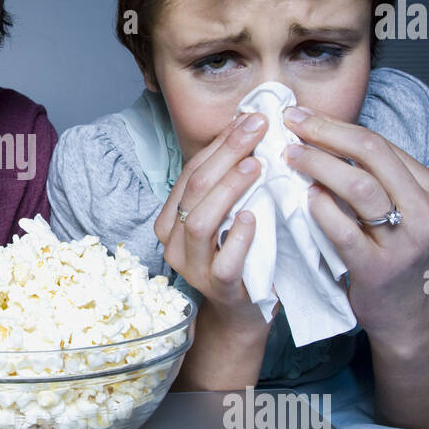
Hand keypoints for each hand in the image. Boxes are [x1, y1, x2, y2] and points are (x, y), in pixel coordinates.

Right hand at [153, 111, 272, 330]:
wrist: (244, 309)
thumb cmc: (238, 253)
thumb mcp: (226, 214)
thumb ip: (229, 181)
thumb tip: (248, 126)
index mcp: (170, 219)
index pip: (191, 173)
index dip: (219, 143)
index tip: (250, 119)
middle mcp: (173, 242)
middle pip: (195, 190)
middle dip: (227, 154)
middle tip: (257, 129)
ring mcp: (192, 267)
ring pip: (200, 222)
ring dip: (229, 190)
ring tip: (256, 166)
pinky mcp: (218, 288)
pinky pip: (224, 262)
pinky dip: (238, 238)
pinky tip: (252, 217)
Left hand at [282, 105, 428, 337]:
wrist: (406, 316)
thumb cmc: (393, 256)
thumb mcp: (400, 212)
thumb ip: (375, 178)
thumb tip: (320, 133)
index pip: (380, 144)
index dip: (336, 125)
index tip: (301, 116)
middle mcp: (426, 212)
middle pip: (372, 154)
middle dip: (325, 133)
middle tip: (290, 123)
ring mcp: (406, 242)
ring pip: (360, 187)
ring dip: (318, 165)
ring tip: (289, 156)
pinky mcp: (379, 269)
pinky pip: (344, 230)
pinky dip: (320, 209)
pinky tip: (303, 198)